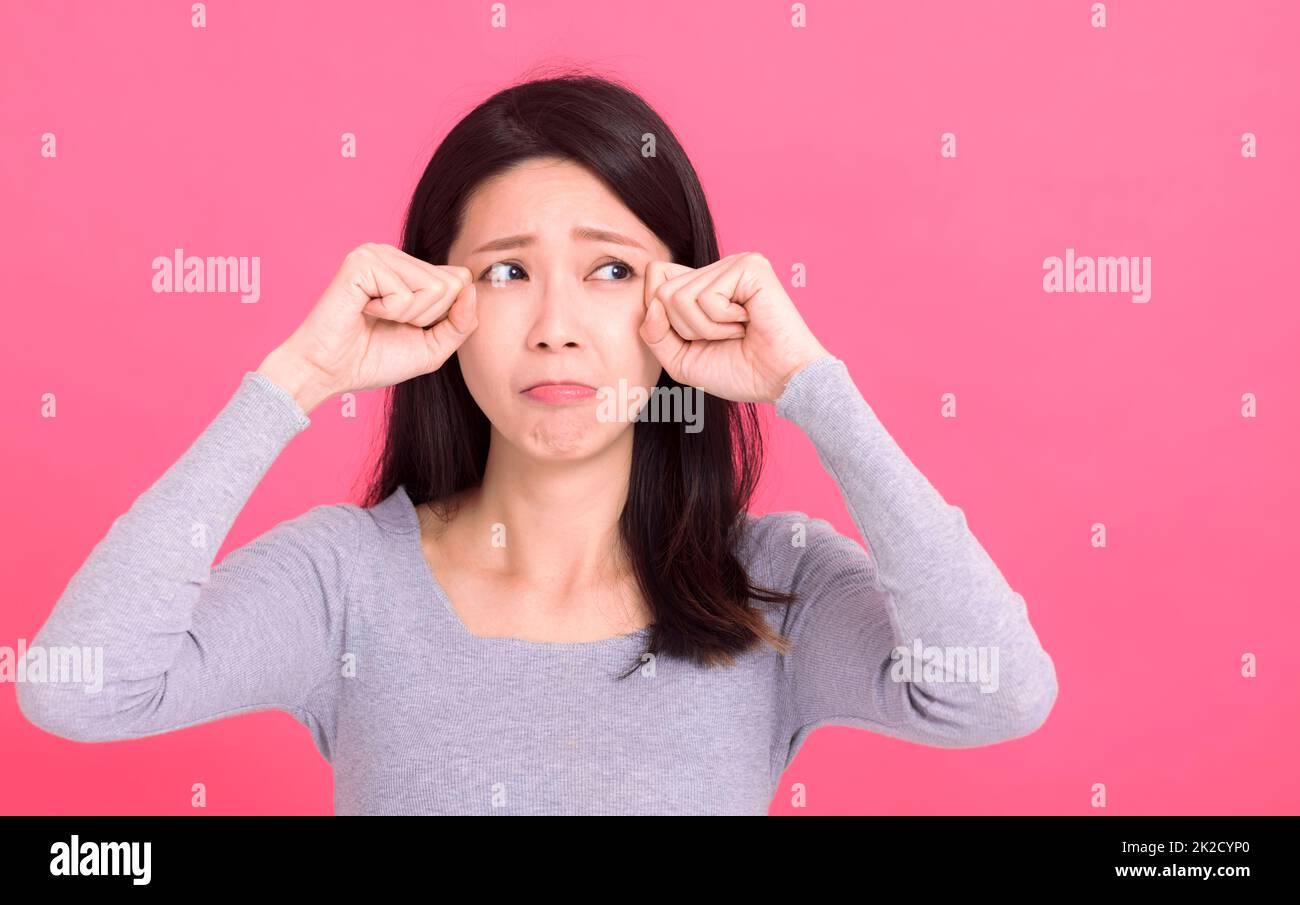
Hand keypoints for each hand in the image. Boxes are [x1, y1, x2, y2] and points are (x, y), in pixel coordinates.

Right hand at [257, 243, 477, 412]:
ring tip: (377, 317)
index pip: (460, 281)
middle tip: (391, 324)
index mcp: (410, 269)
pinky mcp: (362, 261)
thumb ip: (461, 323)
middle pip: (452, 284)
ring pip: (434, 287)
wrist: (330, 373)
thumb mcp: (432, 347)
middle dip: (427, 317)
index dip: (444, 316)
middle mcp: (395, 255)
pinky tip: (365, 311)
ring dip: (408, 316)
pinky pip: (405, 293)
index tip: (410, 327)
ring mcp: (377, 253)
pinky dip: (389, 312)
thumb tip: (472, 288)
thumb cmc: (374, 360)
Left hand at [638, 252, 829, 403]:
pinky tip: (746, 322)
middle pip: (662, 291)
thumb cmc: (739, 372)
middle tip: (723, 337)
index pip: (655, 279)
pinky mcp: (749, 266)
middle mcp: (718, 268)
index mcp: (703, 283)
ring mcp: (734, 263)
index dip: (663, 318)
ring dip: (706, 329)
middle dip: (686, 329)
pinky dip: (721, 322)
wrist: (781, 381)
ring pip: (679, 296)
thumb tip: (653, 306)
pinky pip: (705, 297)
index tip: (697, 339)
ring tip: (735, 332)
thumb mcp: (682, 360)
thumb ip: (655, 334)